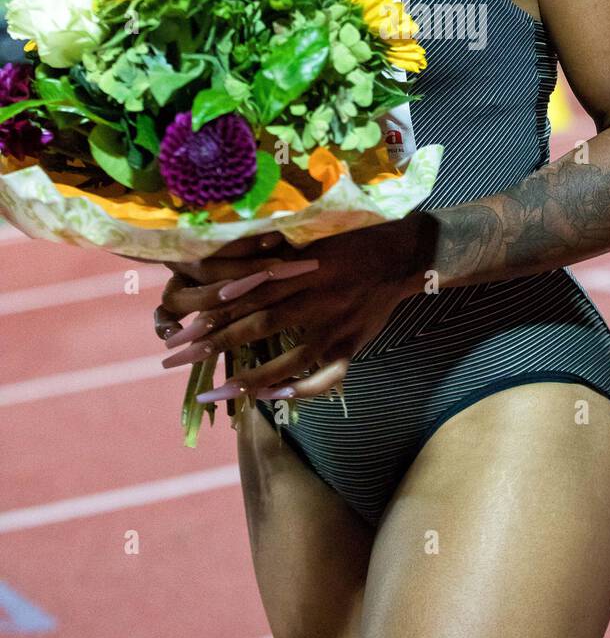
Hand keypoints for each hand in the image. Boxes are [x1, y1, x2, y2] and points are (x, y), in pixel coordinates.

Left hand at [157, 212, 439, 402]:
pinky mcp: (353, 344)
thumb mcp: (310, 240)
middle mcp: (316, 297)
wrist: (402, 255)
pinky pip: (326, 374)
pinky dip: (301, 389)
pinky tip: (274, 397)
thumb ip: (274, 256)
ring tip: (218, 391)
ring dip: (252, 377)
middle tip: (180, 359)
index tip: (181, 327)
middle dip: (216, 343)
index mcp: (301, 268)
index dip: (213, 311)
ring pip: (290, 357)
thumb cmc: (350, 243)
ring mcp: (335, 325)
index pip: (248, 292)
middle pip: (259, 324)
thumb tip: (228, 267)